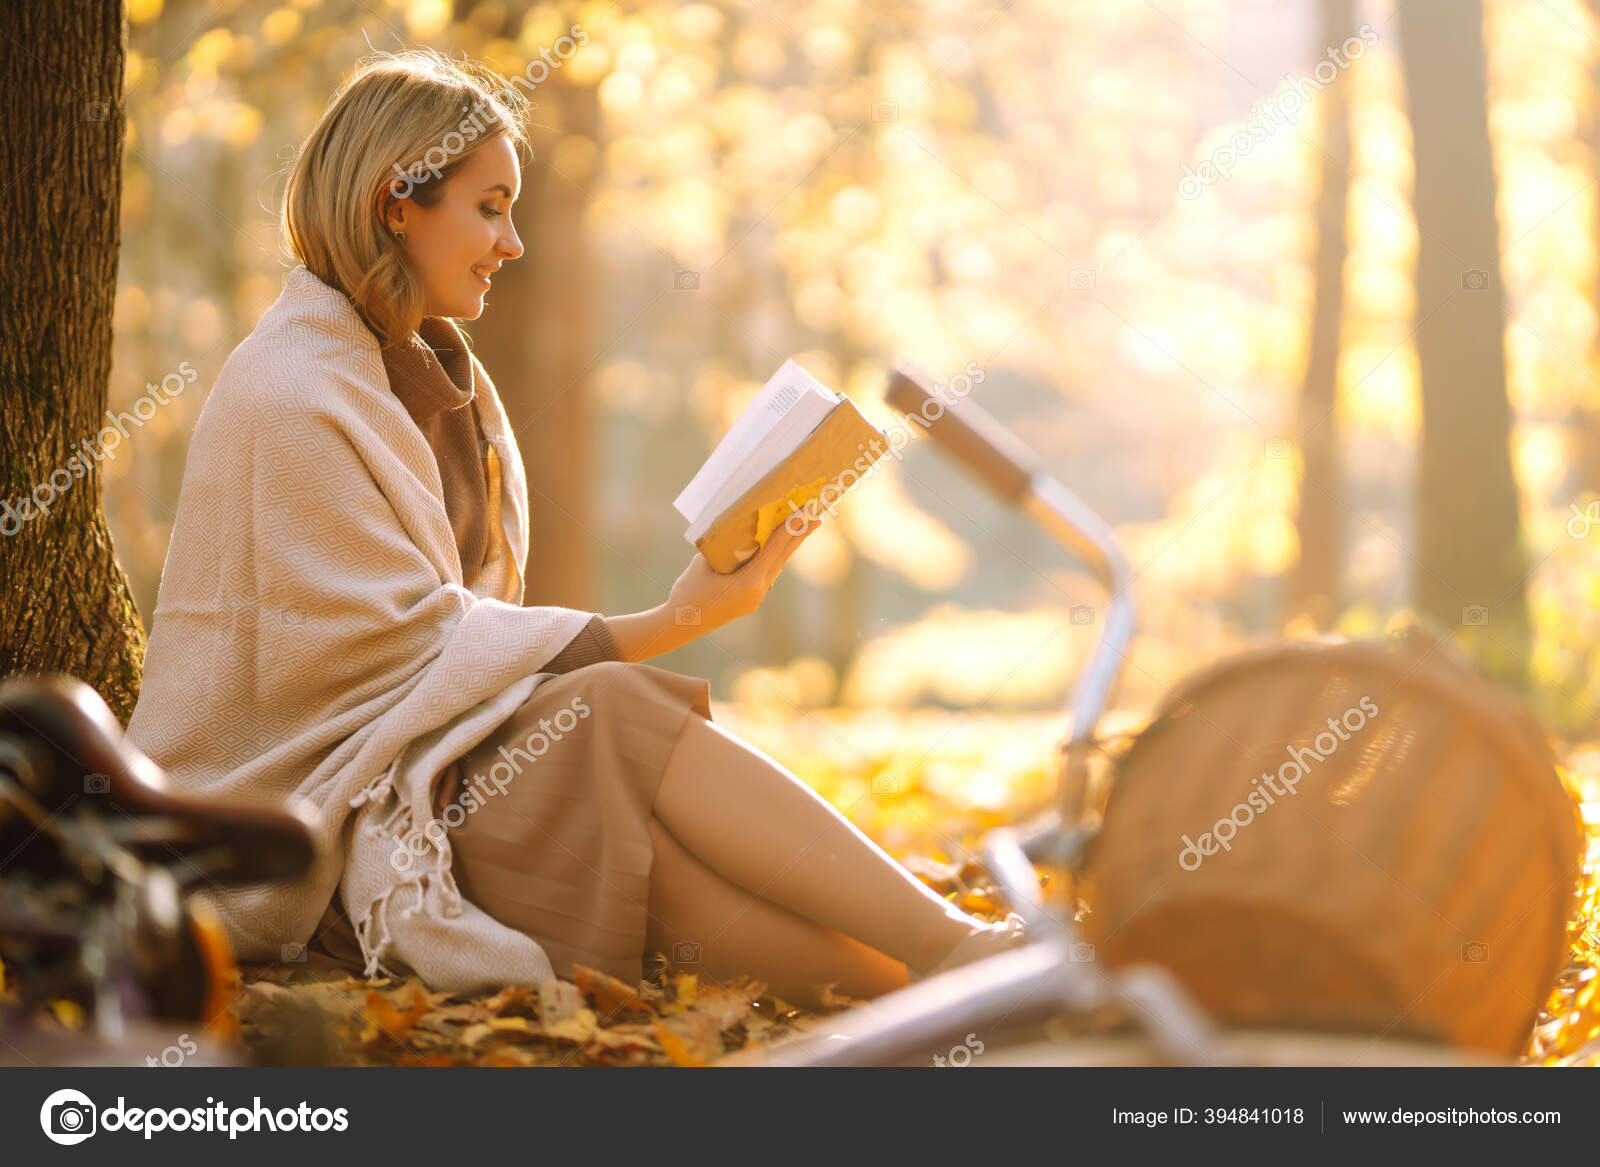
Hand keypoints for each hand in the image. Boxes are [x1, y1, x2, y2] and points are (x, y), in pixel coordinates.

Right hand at [666, 508, 823, 633]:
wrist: (680, 625)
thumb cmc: (688, 591)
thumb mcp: (703, 562)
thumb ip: (723, 546)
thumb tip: (735, 530)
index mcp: (749, 582)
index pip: (775, 548)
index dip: (791, 527)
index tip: (806, 511)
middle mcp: (759, 592)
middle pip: (783, 558)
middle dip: (800, 535)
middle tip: (817, 515)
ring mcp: (756, 599)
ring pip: (776, 567)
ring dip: (788, 547)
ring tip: (802, 529)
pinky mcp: (751, 601)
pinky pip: (766, 575)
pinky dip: (773, 559)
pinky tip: (778, 549)